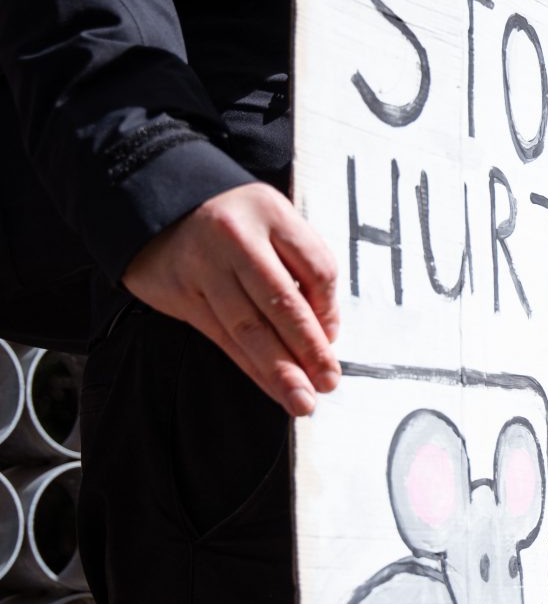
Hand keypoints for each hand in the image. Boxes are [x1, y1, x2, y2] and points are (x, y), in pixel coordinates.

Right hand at [122, 182, 340, 415]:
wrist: (158, 203)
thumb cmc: (234, 220)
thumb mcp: (275, 221)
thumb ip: (304, 266)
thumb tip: (326, 331)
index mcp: (270, 214)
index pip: (316, 269)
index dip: (330, 311)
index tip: (333, 341)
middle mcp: (235, 238)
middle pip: (281, 303)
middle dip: (308, 350)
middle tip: (327, 383)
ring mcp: (203, 267)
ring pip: (248, 327)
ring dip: (278, 370)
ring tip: (301, 399)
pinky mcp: (180, 293)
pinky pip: (222, 337)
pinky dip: (250, 365)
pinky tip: (269, 385)